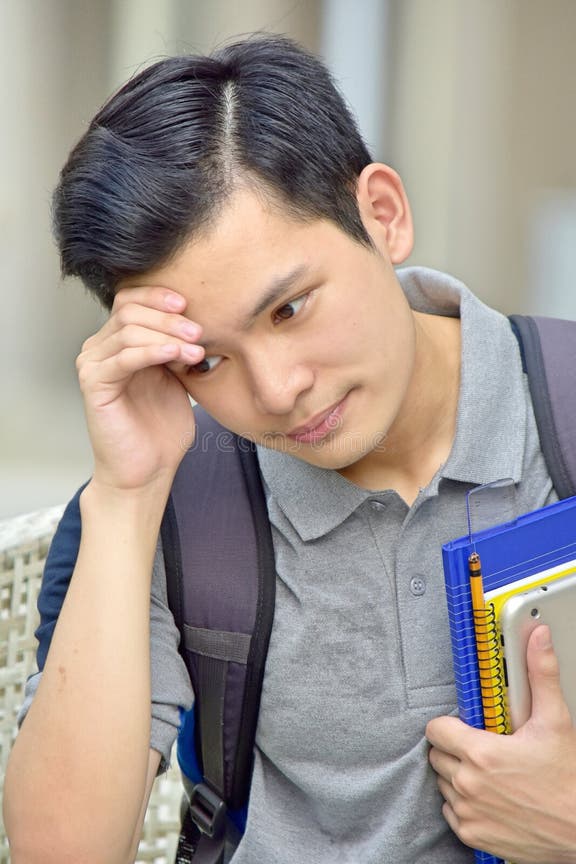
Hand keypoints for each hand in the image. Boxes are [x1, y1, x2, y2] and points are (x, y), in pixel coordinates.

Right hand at [76, 285, 204, 491]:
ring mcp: (92, 366)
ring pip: (128, 330)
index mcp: (117, 343)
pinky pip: (124, 357)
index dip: (158, 296)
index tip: (190, 304)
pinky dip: (153, 351)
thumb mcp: (176, 377)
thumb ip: (177, 348)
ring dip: (167, 335)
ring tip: (195, 350)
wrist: (147, 470)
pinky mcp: (93, 385)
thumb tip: (195, 321)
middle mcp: (99, 349)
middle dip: (169, 318)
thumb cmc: (161, 429)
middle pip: (129, 310)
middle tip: (199, 332)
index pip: (129, 299)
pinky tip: (176, 356)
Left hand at [426, 625, 575, 862]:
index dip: (449, 724)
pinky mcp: (472, 835)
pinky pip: (450, 812)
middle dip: (455, 748)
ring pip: (443, 783)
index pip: (435, 729)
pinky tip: (489, 797)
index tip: (465, 726)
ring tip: (489, 773)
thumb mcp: (555, 721)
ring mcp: (468, 812)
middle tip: (482, 749)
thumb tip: (538, 637)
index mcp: (480, 753)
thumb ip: (541, 674)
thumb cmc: (567, 779)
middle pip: (437, 755)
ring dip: (458, 776)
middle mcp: (468, 784)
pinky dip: (464, 805)